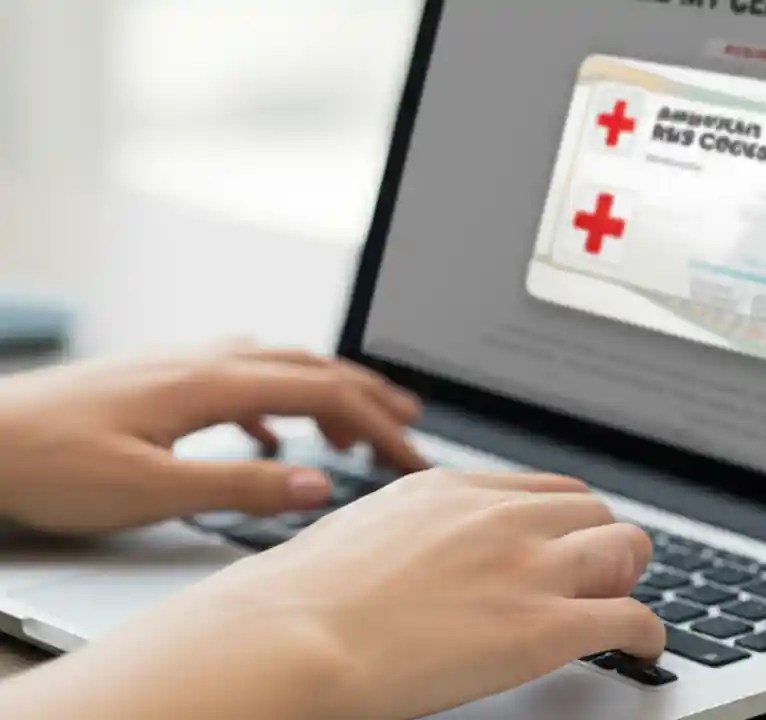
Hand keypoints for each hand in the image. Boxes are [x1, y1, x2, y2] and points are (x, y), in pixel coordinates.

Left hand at [0, 342, 426, 532]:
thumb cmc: (49, 462)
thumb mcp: (151, 489)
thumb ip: (240, 486)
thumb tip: (317, 484)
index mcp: (210, 384)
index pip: (321, 396)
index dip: (377, 426)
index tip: (410, 457)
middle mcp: (202, 362)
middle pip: (311, 368)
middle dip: (369, 397)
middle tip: (412, 426)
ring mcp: (179, 365)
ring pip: (277, 365)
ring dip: (328, 390)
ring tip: (357, 424)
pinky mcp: (158, 381)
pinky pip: (238, 378)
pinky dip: (273, 402)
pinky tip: (268, 434)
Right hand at [0, 471, 665, 719]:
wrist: (287, 637)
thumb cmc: (298, 597)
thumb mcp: (358, 530)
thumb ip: (406, 530)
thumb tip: (412, 547)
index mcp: (453, 491)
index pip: (544, 489)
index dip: (566, 520)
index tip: (569, 539)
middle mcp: (501, 518)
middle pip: (594, 512)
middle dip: (603, 542)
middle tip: (600, 573)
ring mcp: (527, 568)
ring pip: (626, 548)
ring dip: (631, 576)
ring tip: (624, 600)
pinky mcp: (542, 627)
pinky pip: (630, 618)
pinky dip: (648, 633)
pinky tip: (646, 646)